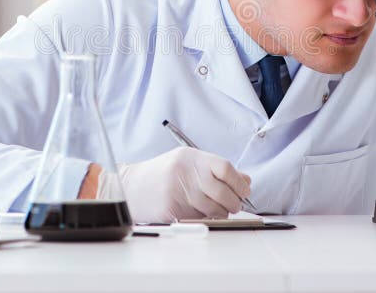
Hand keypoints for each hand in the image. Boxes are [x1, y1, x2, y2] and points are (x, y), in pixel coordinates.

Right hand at [97, 147, 251, 222]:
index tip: (244, 190)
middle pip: (222, 191)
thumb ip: (216, 169)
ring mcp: (176, 190)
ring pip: (213, 208)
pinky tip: (201, 214)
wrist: (130, 186)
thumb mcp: (187, 163)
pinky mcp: (170, 209)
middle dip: (234, 201)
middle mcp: (184, 172)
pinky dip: (206, 219)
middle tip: (235, 205)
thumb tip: (245, 181)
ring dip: (222, 213)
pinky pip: (198, 219)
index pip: (224, 167)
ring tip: (218, 210)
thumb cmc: (161, 175)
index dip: (239, 182)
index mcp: (190, 157)